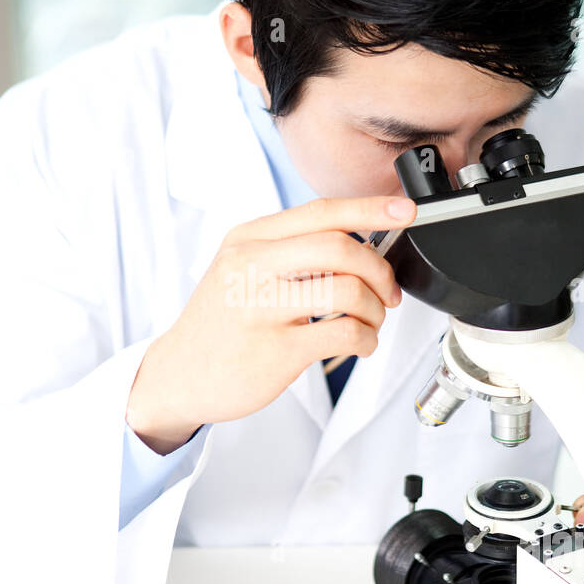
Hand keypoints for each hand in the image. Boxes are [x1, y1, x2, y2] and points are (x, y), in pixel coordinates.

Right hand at [125, 193, 417, 453]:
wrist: (178, 375)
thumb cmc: (218, 323)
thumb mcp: (238, 268)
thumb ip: (286, 250)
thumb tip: (356, 238)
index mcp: (248, 240)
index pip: (321, 212)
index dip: (370, 209)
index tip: (405, 211)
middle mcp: (251, 266)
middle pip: (340, 247)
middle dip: (379, 269)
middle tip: (386, 291)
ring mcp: (262, 308)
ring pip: (347, 290)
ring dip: (374, 309)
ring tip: (369, 321)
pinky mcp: (276, 349)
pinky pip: (343, 334)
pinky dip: (366, 339)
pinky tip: (359, 344)